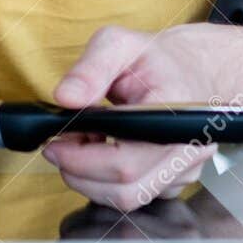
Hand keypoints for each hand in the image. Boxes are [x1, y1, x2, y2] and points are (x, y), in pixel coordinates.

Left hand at [43, 23, 240, 212]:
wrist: (189, 70)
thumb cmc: (154, 59)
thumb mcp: (118, 44)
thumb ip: (91, 68)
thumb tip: (65, 97)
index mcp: (175, 115)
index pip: (126, 161)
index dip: (82, 160)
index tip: (54, 143)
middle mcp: (188, 149)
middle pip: (126, 188)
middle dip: (80, 172)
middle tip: (57, 146)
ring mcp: (185, 170)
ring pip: (129, 197)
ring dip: (91, 178)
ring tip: (81, 141)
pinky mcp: (175, 181)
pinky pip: (136, 195)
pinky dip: (107, 181)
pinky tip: (100, 151)